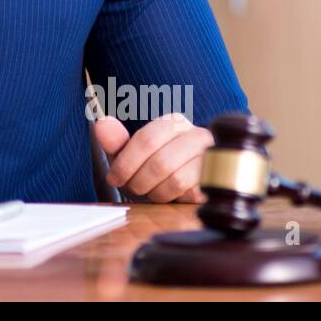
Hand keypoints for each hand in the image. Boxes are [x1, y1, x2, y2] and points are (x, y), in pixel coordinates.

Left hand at [93, 112, 212, 202]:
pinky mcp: (218, 179)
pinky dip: (173, 199)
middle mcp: (196, 135)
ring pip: (176, 180)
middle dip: (139, 181)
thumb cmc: (155, 168)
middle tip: (134, 188)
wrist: (186, 185)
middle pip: (160, 162)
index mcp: (173, 122)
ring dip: (156, 192)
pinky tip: (170, 195)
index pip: (146, 140)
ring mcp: (211, 157)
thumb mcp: (130, 155)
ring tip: (153, 191)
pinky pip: (190, 193)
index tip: (114, 178)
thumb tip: (102, 123)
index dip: (125, 163)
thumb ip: (116, 141)